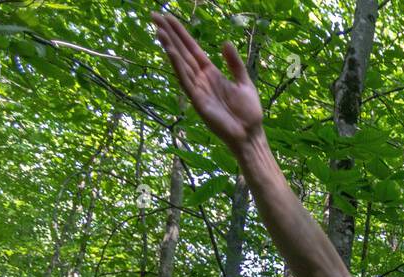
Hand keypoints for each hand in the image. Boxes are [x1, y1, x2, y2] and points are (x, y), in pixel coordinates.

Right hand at [152, 13, 262, 148]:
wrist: (250, 134)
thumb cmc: (248, 112)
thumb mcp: (244, 82)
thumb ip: (234, 63)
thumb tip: (225, 42)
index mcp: (211, 73)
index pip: (192, 49)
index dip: (180, 33)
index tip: (167, 18)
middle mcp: (201, 79)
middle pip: (182, 52)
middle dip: (169, 34)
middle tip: (154, 16)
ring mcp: (198, 89)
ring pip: (181, 64)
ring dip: (170, 47)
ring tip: (159, 30)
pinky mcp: (197, 100)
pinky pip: (185, 80)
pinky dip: (178, 65)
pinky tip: (171, 51)